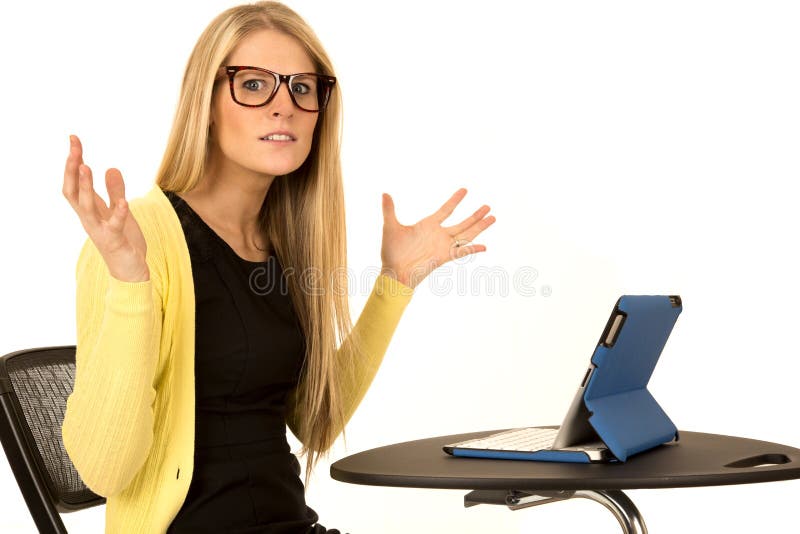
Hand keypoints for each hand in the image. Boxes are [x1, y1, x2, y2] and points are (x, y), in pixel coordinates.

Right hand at [62, 135, 149, 282]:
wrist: (130, 271)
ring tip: (86, 167)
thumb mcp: (120, 211)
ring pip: (87, 207)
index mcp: (89, 211)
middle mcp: (89, 219)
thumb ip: (115, 191)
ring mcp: (100, 231)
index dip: (73, 162)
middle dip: (72, 169)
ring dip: (85, 187)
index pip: (74, 183)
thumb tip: (111, 167)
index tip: (74, 139)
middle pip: (74, 192)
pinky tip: (122, 201)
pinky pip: (114, 225)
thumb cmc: (123, 241)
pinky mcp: (115, 241)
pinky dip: (118, 213)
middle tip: (74, 147)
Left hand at [380, 188, 495, 288]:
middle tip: (488, 206)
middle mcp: (439, 235)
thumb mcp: (390, 227)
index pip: (446, 210)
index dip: (455, 200)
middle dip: (475, 215)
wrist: (394, 272)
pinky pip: (461, 251)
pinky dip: (472, 249)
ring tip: (493, 218)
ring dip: (479, 226)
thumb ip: (389, 210)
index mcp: (428, 225)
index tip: (465, 190)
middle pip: (462, 223)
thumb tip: (384, 193)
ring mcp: (443, 246)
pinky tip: (484, 246)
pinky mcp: (444, 257)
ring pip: (466, 234)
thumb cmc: (391, 252)